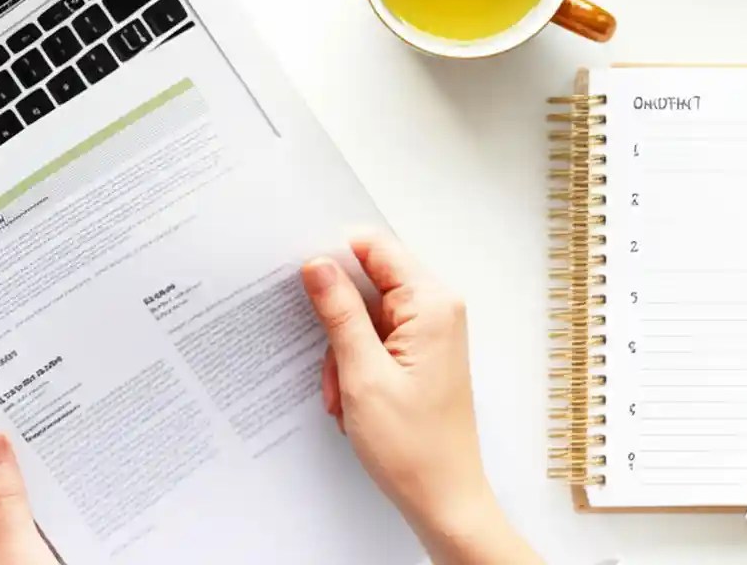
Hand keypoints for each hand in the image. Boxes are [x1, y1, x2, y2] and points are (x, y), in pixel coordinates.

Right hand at [301, 233, 540, 564]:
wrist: (443, 499)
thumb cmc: (412, 447)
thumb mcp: (362, 375)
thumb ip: (339, 312)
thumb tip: (317, 264)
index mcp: (432, 303)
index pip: (376, 246)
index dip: (335, 257)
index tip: (303, 281)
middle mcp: (438, 309)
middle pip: (370, 280)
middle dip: (337, 316)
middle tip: (327, 356)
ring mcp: (431, 332)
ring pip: (366, 314)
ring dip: (342, 349)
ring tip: (341, 393)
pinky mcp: (422, 353)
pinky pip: (376, 338)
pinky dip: (355, 364)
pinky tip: (350, 398)